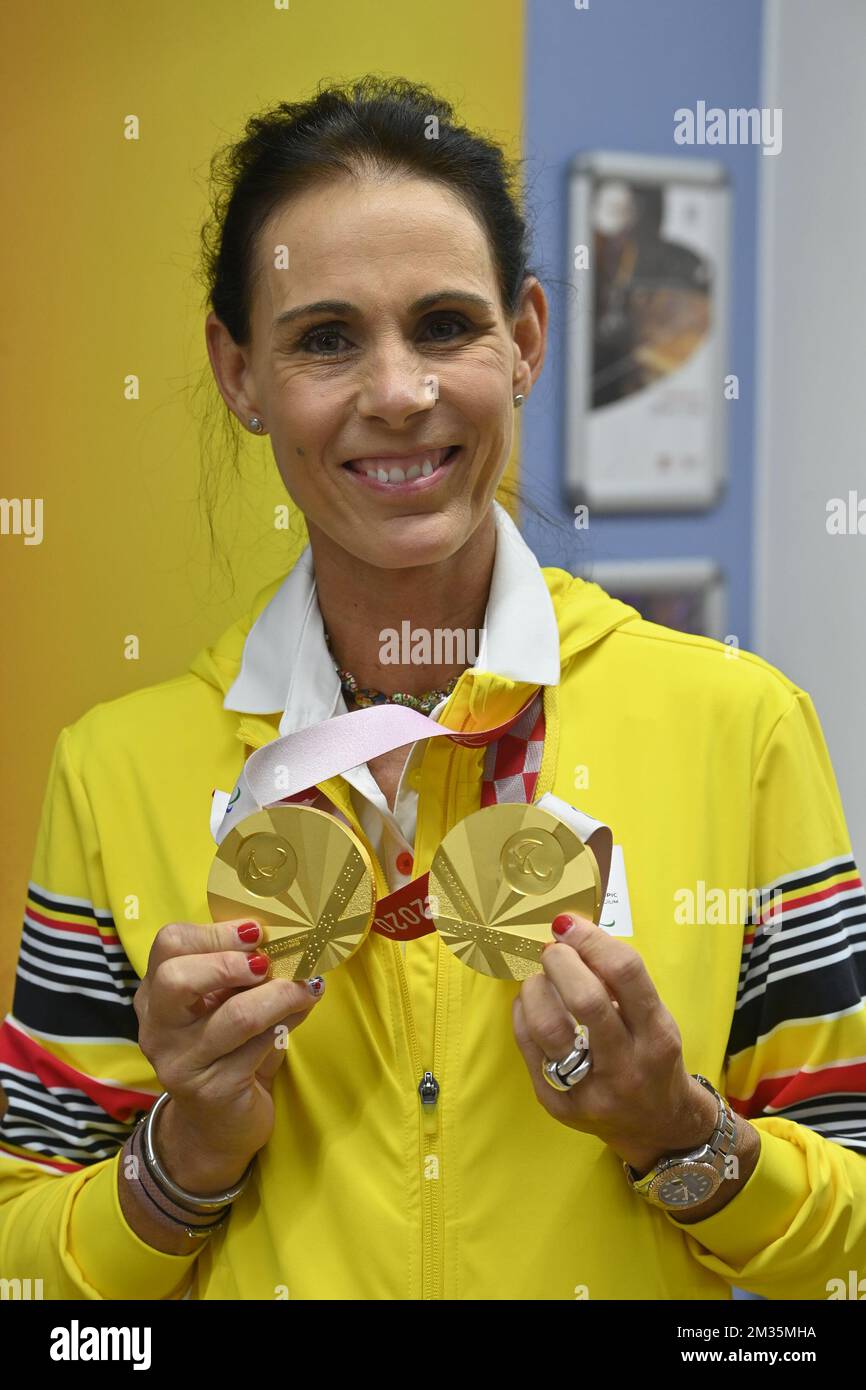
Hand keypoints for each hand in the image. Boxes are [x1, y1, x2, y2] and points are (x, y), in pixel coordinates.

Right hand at [134, 918, 323, 1192]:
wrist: (215, 1129)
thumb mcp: (224, 1007)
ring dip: (279, 995)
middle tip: (266, 962)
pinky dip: (287, 1023)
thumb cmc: (225, 1053)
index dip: (214, 932)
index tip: (256, 931)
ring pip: (234, 1016)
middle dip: (229, 962)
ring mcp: (182, 1062)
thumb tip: (291, 941)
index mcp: (157, 994)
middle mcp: (159, 1027)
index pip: (168, 945)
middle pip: (177, 978)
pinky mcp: (213, 1090)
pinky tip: (302, 1010)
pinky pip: (258, 1047)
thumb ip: (242, 975)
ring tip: (306, 986)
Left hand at [512, 913, 717, 1172]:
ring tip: (539, 978)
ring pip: (549, 1028)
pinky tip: (530, 1004)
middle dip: (560, 961)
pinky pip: (528, 1048)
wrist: (658, 1127)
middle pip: (586, 1000)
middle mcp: (626, 1066)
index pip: (626, 973)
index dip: (592, 940)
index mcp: (657, 1036)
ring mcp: (590, 1090)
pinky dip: (523, 1014)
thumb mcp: (656, 1020)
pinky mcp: (558, 1104)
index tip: (569, 924)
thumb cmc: (653, 1059)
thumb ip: (621, 983)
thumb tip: (572, 933)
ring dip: (536, 989)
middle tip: (552, 949)